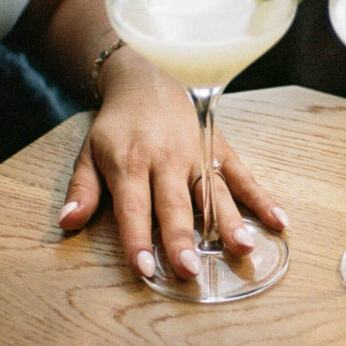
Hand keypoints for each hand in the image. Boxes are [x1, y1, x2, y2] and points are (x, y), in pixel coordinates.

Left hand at [57, 53, 287, 280]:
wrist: (148, 76)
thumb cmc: (117, 125)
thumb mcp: (89, 152)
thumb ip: (82, 190)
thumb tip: (67, 223)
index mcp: (129, 163)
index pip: (133, 208)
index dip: (137, 239)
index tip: (144, 269)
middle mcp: (165, 160)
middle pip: (175, 204)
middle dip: (183, 238)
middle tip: (190, 270)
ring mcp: (196, 154)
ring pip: (213, 192)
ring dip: (229, 221)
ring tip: (243, 248)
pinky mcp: (219, 148)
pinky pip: (243, 175)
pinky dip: (262, 197)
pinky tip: (279, 220)